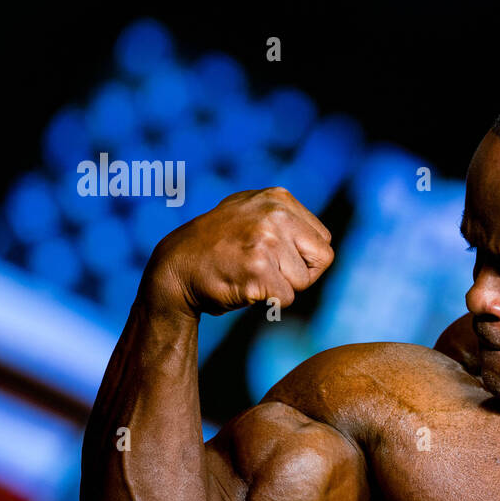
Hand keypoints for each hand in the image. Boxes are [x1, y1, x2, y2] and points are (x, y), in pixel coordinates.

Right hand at [143, 187, 334, 316]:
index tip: (275, 257)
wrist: (175, 268)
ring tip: (249, 274)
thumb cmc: (217, 247)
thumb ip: (286, 219)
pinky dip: (267, 301)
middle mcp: (275, 214)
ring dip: (280, 287)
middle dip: (300, 274)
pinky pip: (285, 299)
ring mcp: (266, 240)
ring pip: (303, 282)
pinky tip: (242, 285)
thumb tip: (324, 241)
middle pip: (322, 259)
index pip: (323, 240)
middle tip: (266, 270)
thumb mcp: (251, 214)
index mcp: (278, 198)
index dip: (304, 258)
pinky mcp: (257, 268)